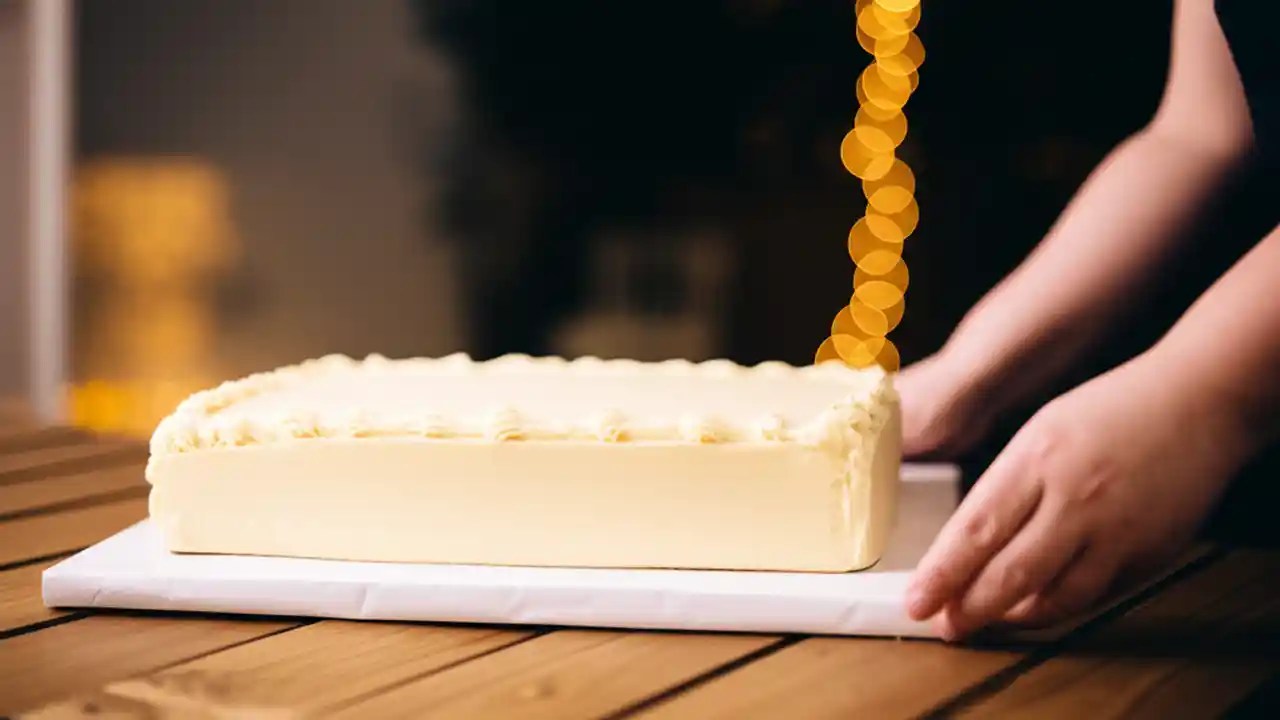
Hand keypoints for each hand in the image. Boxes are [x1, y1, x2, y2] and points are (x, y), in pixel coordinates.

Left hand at [904, 355, 1246, 639]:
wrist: (1196, 403)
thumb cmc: (1107, 413)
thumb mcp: (1038, 434)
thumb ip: (1005, 490)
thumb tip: (964, 546)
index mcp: (1036, 461)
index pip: (975, 531)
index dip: (942, 575)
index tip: (916, 601)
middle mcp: (1075, 501)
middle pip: (1010, 575)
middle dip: (969, 609)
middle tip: (944, 625)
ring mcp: (1116, 533)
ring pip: (1054, 600)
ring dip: (1013, 618)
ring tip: (986, 619)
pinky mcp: (1147, 555)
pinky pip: (1093, 597)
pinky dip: (1058, 607)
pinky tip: (1035, 606)